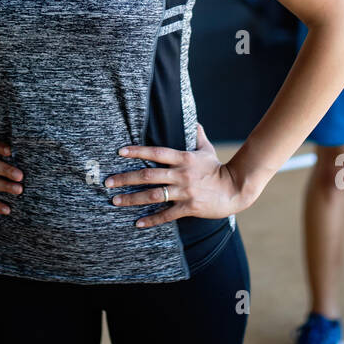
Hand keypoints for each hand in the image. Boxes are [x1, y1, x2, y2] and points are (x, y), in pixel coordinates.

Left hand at [104, 124, 246, 227]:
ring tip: (115, 201)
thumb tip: (193, 120)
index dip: (137, 151)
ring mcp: (185, 192)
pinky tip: (137, 223)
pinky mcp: (189, 207)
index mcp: (184, 158)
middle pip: (148, 176)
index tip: (120, 152)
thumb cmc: (218, 168)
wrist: (236, 189)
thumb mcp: (207, 149)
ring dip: (132, 199)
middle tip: (108, 182)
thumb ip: (197, 135)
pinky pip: (166, 215)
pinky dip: (151, 220)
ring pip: (153, 196)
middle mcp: (181, 174)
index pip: (156, 152)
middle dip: (125, 179)